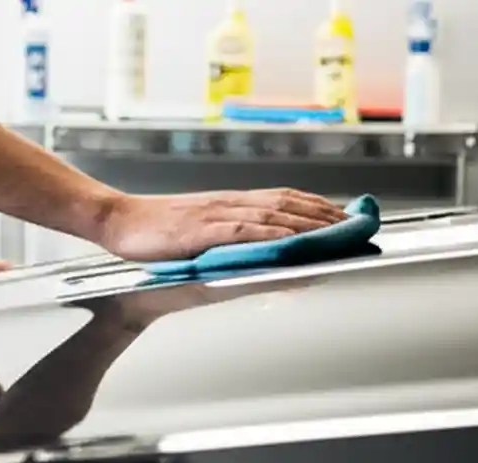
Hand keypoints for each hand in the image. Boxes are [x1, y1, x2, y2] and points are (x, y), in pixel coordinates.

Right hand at [99, 188, 348, 261]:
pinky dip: (273, 235)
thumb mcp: (196, 228)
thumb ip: (228, 236)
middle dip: (327, 215)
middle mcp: (229, 203)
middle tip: (359, 225)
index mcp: (229, 203)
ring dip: (310, 223)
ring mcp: (216, 215)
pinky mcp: (201, 229)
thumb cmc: (152, 230)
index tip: (348, 215)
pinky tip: (294, 241)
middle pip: (288, 205)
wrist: (118, 221)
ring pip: (273, 215)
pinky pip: (245, 231)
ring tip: (339, 233)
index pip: (285, 199)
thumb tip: (260, 249)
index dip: (319, 206)